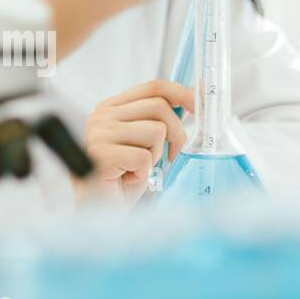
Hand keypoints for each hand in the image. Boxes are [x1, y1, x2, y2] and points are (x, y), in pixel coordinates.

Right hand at [77, 78, 194, 206]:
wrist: (99, 211)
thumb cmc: (123, 179)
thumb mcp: (145, 144)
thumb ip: (160, 121)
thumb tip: (198, 95)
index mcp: (111, 108)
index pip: (154, 87)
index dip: (183, 94)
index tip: (201, 107)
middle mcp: (102, 115)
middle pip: (159, 107)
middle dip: (177, 134)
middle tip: (172, 156)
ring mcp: (99, 132)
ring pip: (155, 131)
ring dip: (157, 155)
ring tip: (141, 169)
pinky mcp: (101, 153)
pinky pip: (145, 157)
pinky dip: (145, 173)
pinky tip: (129, 178)